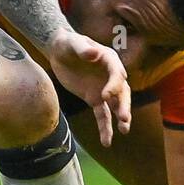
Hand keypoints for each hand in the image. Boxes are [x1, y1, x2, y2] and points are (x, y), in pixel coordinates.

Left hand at [47, 28, 130, 146]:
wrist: (59, 52)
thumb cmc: (67, 43)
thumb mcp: (72, 42)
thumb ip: (83, 47)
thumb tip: (94, 53)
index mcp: (109, 60)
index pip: (117, 74)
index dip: (113, 85)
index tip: (105, 95)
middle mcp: (111, 76)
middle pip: (122, 92)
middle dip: (124, 105)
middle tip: (124, 118)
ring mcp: (104, 89)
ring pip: (116, 106)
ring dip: (120, 118)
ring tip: (124, 131)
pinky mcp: (95, 99)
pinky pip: (103, 115)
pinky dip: (105, 128)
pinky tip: (106, 142)